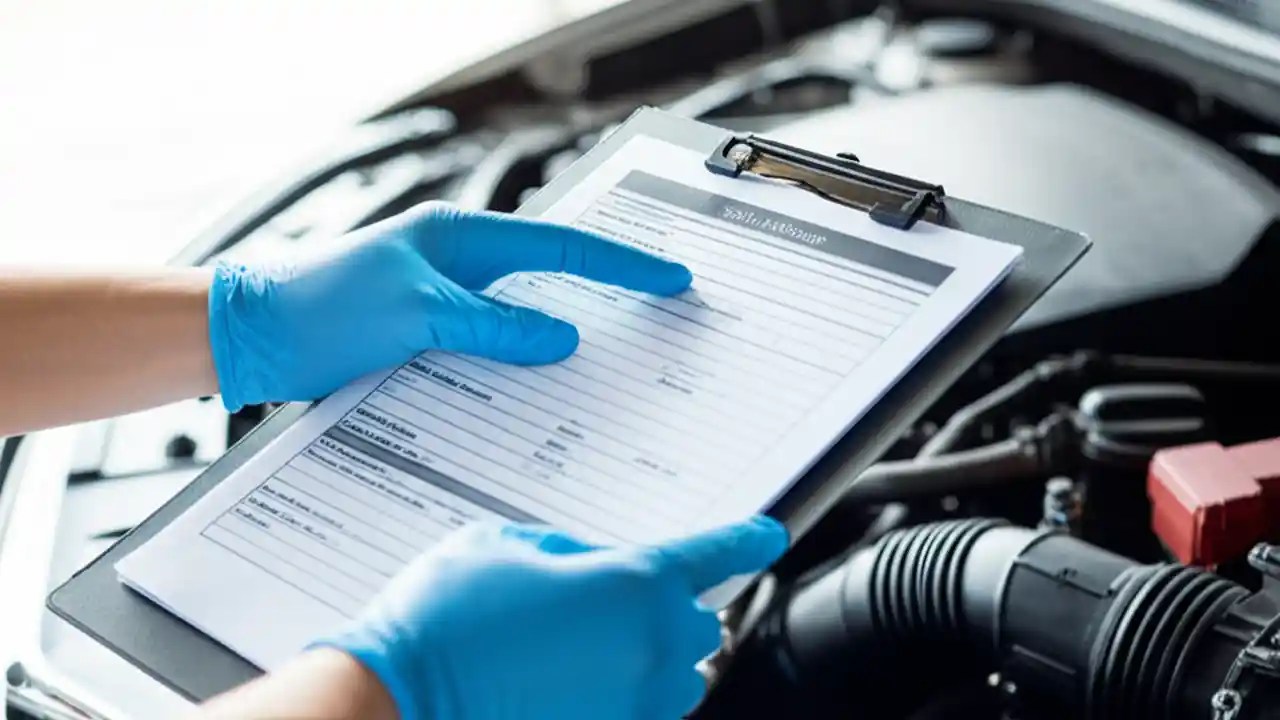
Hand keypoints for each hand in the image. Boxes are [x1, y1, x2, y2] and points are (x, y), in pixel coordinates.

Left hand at [207, 202, 691, 410]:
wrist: (250, 338)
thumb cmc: (318, 307)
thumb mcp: (413, 313)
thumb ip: (492, 326)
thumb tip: (563, 338)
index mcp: (459, 236)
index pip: (560, 247)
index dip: (621, 264)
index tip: (671, 278)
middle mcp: (458, 264)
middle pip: (550, 278)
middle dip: (607, 294)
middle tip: (662, 312)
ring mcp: (445, 301)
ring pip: (523, 319)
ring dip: (564, 338)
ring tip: (620, 360)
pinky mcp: (428, 339)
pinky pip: (492, 351)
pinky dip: (523, 367)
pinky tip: (546, 393)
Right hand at [317, 517, 787, 719]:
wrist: (399, 701)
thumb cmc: (446, 619)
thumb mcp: (509, 544)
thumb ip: (574, 552)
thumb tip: (595, 572)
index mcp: (635, 584)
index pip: (717, 553)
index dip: (747, 539)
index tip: (767, 535)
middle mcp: (652, 649)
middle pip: (697, 623)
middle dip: (662, 608)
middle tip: (600, 603)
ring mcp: (636, 707)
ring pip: (674, 676)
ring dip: (646, 657)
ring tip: (578, 649)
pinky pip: (639, 713)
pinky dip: (618, 695)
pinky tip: (566, 681)